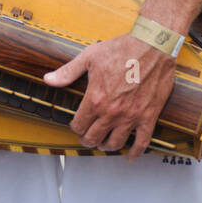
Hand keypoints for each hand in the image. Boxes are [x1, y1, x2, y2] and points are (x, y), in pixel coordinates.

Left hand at [43, 32, 176, 158]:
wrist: (152, 46)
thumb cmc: (122, 49)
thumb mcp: (89, 57)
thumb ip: (68, 72)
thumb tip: (49, 80)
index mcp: (95, 99)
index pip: (79, 125)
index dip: (75, 127)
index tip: (77, 125)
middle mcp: (112, 112)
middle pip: (94, 138)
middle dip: (88, 140)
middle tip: (88, 138)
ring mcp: (131, 116)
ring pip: (115, 143)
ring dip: (107, 146)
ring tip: (104, 143)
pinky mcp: (148, 116)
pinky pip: (142, 142)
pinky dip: (135, 153)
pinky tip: (130, 156)